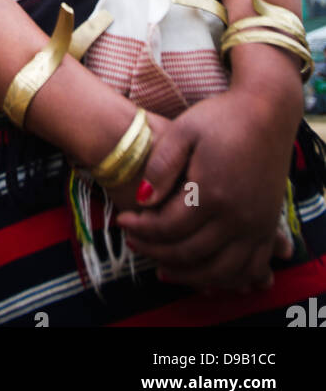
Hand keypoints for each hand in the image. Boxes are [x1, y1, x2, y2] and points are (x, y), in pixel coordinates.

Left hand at [115, 89, 298, 291]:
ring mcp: (257, 225)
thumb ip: (160, 166)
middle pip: (190, 253)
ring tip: (161, 266)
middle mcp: (238, 216)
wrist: (267, 110)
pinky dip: (226, 279)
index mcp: (212, 192)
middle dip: (155, 251)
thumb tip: (142, 200)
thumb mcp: (183, 130)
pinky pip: (249, 268)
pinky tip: (203, 274)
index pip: (168, 227)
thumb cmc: (221, 116)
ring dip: (187, 275)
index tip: (121, 221)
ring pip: (220, 271)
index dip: (141, 228)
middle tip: (132, 242)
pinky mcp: (269, 226)